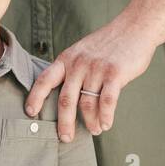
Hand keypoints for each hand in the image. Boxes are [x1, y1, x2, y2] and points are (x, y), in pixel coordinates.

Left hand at [24, 18, 155, 141]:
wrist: (134, 27)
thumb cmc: (108, 42)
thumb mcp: (82, 50)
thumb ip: (73, 70)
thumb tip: (68, 98)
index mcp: (67, 58)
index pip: (45, 79)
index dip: (36, 97)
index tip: (30, 113)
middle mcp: (79, 64)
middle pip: (66, 100)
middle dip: (64, 123)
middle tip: (65, 138)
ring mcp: (96, 69)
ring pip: (87, 104)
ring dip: (90, 122)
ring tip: (95, 130)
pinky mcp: (114, 73)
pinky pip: (107, 101)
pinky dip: (106, 116)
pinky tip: (106, 124)